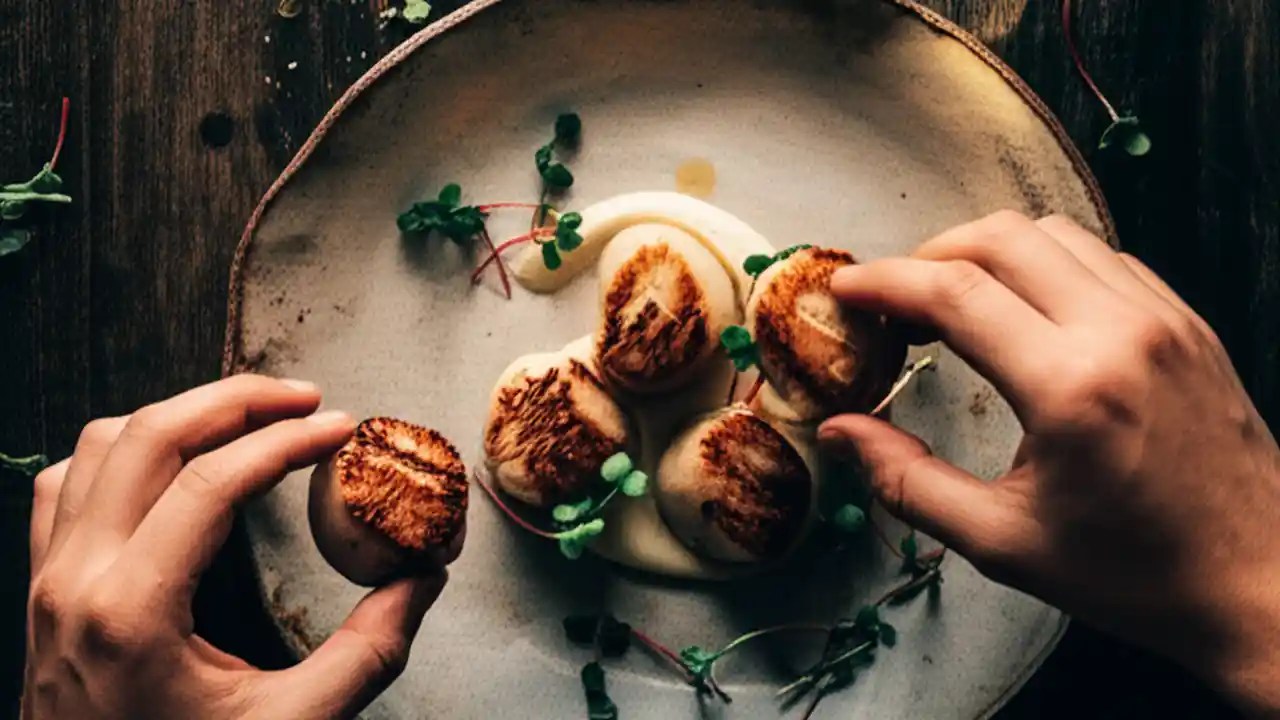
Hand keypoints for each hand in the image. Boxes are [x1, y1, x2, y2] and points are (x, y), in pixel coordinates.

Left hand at [23, 376, 446, 718]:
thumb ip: (365, 655)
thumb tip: (421, 583)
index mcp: (132, 611)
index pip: (209, 483)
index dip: (285, 441)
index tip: (340, 428)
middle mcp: (76, 581)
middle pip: (148, 437)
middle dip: (234, 401)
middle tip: (303, 399)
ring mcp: (47, 581)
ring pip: (99, 445)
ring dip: (178, 415)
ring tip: (246, 417)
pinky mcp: (41, 589)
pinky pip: (64, 484)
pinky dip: (120, 452)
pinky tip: (168, 461)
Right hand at [820, 212, 1279, 714]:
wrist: (1262, 581)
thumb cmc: (1134, 573)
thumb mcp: (1003, 542)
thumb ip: (908, 482)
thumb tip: (839, 432)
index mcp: (1071, 388)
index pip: (954, 291)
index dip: (884, 281)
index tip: (843, 290)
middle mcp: (1121, 332)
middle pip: (1000, 237)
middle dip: (928, 254)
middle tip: (894, 301)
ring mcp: (1163, 318)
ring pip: (1053, 232)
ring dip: (988, 252)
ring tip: (952, 303)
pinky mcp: (1187, 321)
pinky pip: (1101, 257)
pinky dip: (1045, 265)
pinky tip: (1023, 312)